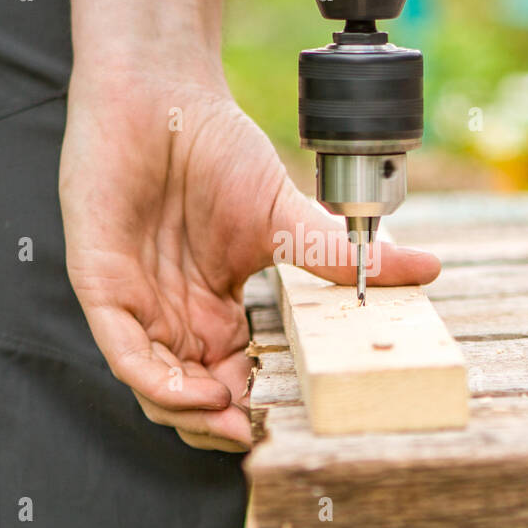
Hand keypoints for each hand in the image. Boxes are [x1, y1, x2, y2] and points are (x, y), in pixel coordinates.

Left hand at [60, 61, 439, 451]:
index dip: (258, 407)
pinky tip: (199, 391)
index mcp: (214, 309)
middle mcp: (173, 316)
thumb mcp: (287, 217)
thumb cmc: (214, 147)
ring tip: (235, 418)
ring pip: (155, 389)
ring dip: (192, 415)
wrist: (162, 94)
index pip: (233, 379)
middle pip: (191, 398)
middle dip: (222, 426)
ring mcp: (134, 304)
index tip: (292, 422)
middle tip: (259, 433)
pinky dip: (158, 382)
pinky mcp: (101, 285)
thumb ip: (342, 256)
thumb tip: (426, 268)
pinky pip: (124, 353)